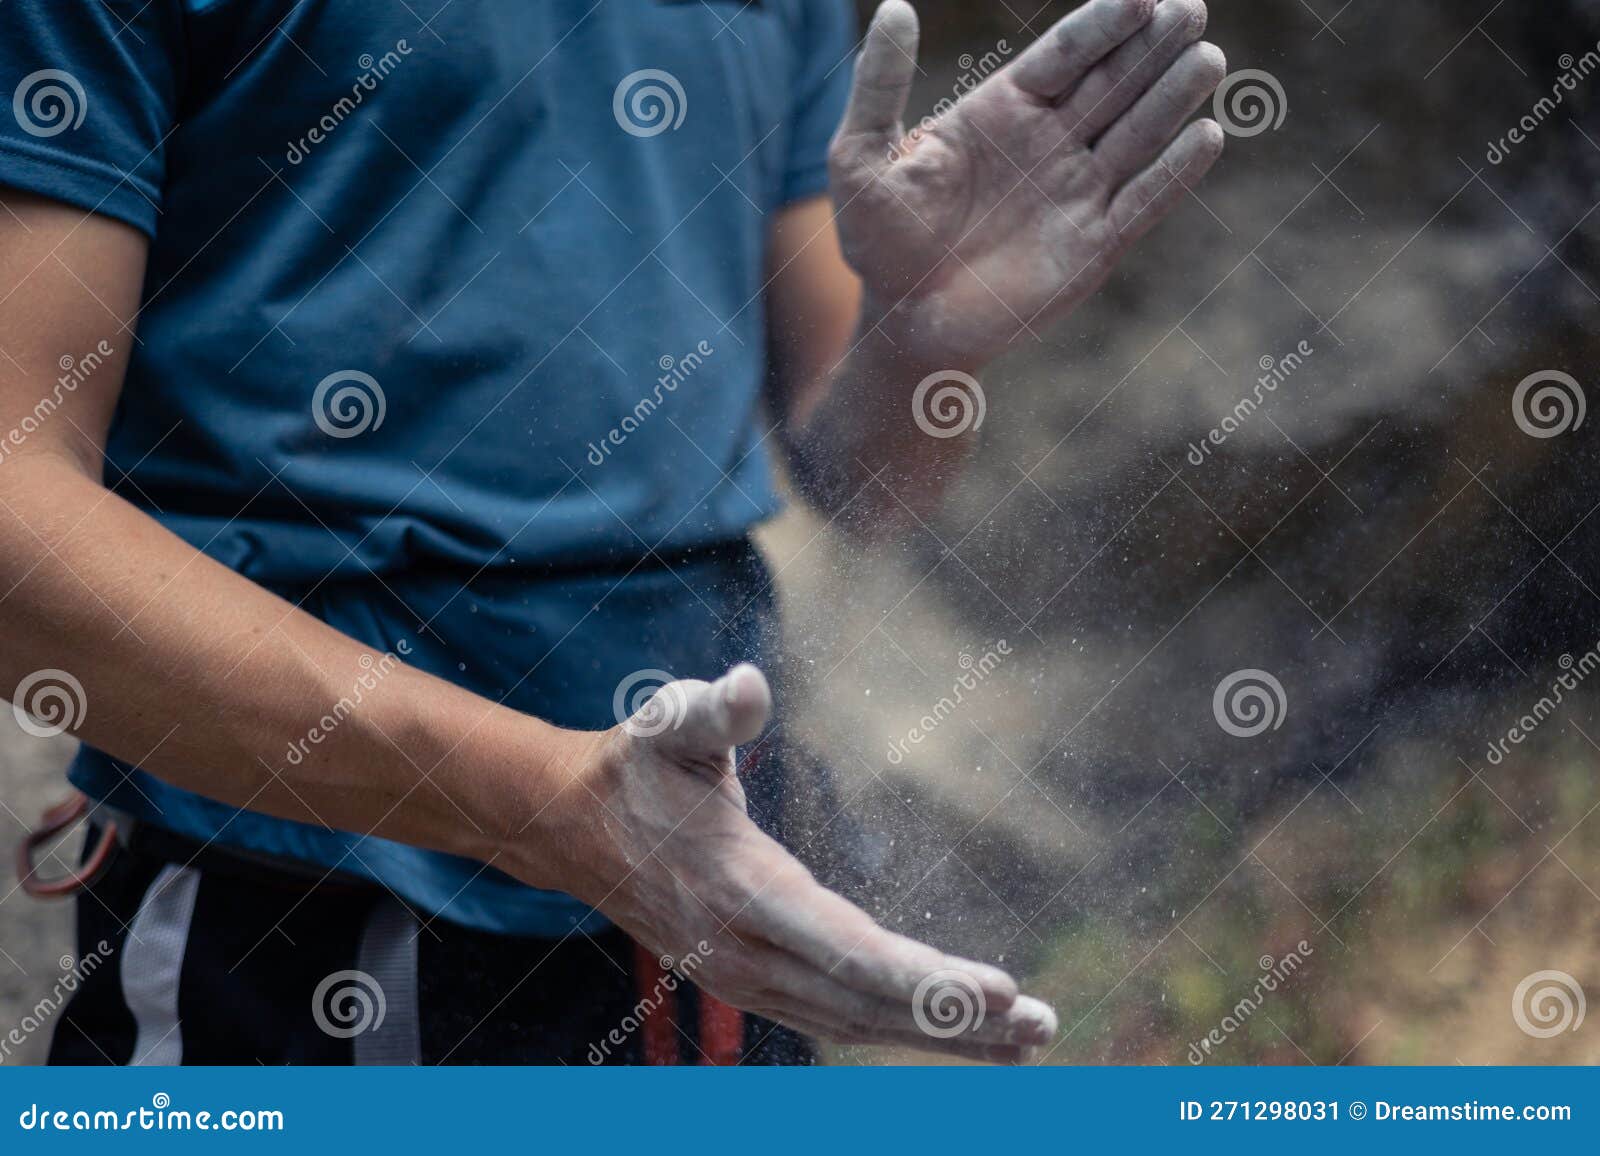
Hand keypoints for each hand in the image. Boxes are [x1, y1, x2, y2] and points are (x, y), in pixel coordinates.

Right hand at [546, 664, 1056, 1061]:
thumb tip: (750, 683)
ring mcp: (745, 975)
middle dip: (955, 1018)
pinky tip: (954, 1031)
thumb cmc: (635, 768)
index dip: (920, 974)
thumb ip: (713, 708)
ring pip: (854, 1022)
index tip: (995, 987)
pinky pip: (836, 1017)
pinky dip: (897, 1028)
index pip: (843, 947)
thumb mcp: (667, 723)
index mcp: (740, 888)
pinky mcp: (751, 980)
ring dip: (939, 1034)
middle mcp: (745, 949)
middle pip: (863, 1000)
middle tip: (1040, 1025)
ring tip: (1025, 1039)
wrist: (571, 828)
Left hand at [829, 0, 1225, 365]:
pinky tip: (1207, 136)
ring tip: (1207, 59)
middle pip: (1114, 82)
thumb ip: (879, 85)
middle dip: (1152, 45)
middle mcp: (1052, 141)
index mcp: (1006, 109)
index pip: (1065, 54)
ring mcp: (1078, 191)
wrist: (902, 319)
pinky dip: (1174, 173)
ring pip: (1137, 132)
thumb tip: (894, 9)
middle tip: (1191, 8)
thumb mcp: (861, 157)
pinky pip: (1143, 202)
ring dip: (1172, 96)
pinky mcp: (1094, 244)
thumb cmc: (878, 238)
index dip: (1102, 23)